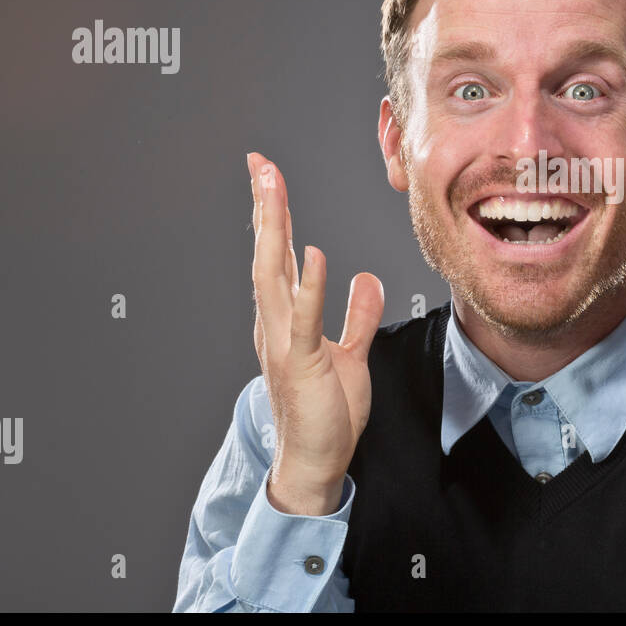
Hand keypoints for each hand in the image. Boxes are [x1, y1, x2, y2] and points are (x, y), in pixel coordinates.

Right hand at [247, 152, 383, 515]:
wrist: (316, 461)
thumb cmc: (328, 412)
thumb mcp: (351, 354)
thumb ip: (357, 316)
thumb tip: (365, 278)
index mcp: (286, 319)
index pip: (278, 255)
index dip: (275, 215)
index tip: (269, 175)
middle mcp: (276, 324)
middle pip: (267, 254)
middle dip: (265, 207)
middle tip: (260, 164)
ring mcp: (283, 342)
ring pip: (273, 275)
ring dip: (274, 230)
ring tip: (272, 188)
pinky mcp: (301, 364)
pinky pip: (305, 319)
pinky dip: (310, 286)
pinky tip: (315, 254)